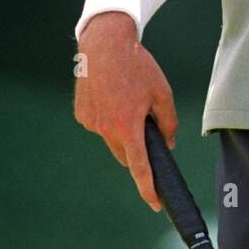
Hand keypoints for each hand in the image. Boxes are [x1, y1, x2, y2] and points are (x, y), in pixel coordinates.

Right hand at [73, 12, 177, 212]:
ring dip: (122, 131)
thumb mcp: (162, 93)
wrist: (105, 44)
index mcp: (127, 126)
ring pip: (112, 139)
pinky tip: (112, 97)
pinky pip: (100, 126)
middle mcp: (105, 129)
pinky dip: (108, 119)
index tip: (154, 204)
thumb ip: (168, 123)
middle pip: (126, 154)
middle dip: (137, 149)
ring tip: (127, 101)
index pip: (139, 166)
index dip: (147, 188)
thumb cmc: (137, 66)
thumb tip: (167, 144)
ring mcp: (90, 123)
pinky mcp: (81, 115)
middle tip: (146, 125)